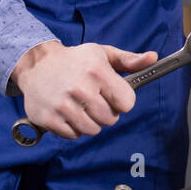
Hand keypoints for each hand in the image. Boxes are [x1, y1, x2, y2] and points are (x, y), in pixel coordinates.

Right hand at [11, 40, 157, 139]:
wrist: (36, 64)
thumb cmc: (75, 60)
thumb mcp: (103, 54)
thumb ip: (129, 60)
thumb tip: (153, 58)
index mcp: (97, 72)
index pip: (127, 103)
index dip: (122, 101)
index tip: (113, 94)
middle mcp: (80, 89)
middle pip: (110, 119)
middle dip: (106, 112)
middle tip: (94, 100)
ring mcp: (62, 105)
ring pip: (92, 130)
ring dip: (90, 122)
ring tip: (81, 106)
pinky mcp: (48, 118)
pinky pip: (73, 135)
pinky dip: (73, 127)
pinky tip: (68, 112)